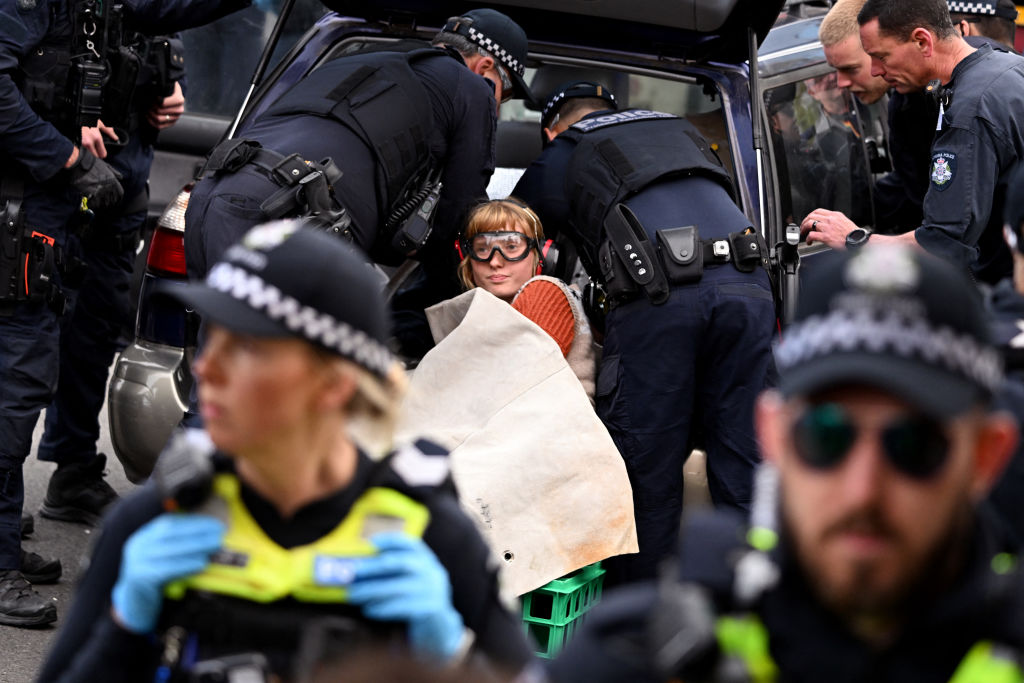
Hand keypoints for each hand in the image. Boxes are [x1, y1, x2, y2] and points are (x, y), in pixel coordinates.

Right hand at [68, 148, 123, 208]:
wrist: (79, 161)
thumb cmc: (92, 163)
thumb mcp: (106, 165)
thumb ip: (114, 172)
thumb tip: (121, 177)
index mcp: (113, 181)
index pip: (120, 195)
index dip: (117, 199)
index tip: (113, 201)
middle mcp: (109, 187)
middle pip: (111, 200)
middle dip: (107, 202)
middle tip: (102, 203)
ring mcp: (100, 190)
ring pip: (103, 203)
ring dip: (100, 205)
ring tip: (96, 203)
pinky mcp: (91, 193)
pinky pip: (94, 203)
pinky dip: (92, 204)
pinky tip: (90, 202)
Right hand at [79, 119, 117, 158]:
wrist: (76, 117)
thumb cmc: (87, 119)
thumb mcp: (99, 123)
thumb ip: (108, 131)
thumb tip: (115, 138)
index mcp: (97, 138)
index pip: (102, 154)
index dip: (103, 154)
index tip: (103, 153)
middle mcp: (89, 142)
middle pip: (95, 155)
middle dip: (97, 153)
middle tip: (97, 148)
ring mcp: (82, 143)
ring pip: (89, 151)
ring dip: (90, 149)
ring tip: (91, 142)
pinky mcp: (77, 142)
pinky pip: (83, 147)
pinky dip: (85, 146)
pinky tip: (86, 140)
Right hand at [111, 514, 225, 633]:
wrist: (133, 607)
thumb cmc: (156, 580)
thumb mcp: (164, 557)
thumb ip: (179, 544)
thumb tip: (210, 534)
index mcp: (144, 536)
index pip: (169, 523)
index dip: (193, 522)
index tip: (214, 523)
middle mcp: (137, 545)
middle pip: (170, 533)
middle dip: (197, 531)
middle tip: (220, 532)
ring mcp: (136, 561)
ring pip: (169, 550)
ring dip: (196, 546)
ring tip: (216, 545)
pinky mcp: (139, 578)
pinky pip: (166, 569)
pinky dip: (186, 565)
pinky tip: (202, 564)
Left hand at [148, 81, 184, 129]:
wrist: (173, 93)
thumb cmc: (168, 88)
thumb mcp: (166, 84)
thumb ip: (160, 86)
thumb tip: (150, 86)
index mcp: (179, 99)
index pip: (162, 103)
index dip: (154, 100)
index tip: (151, 97)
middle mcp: (179, 109)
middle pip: (159, 111)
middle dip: (150, 106)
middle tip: (148, 102)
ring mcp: (176, 117)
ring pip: (158, 119)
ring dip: (150, 113)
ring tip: (148, 108)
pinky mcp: (171, 123)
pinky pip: (159, 126)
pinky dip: (151, 121)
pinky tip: (148, 115)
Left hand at [347, 533, 464, 661]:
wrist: (439, 628)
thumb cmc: (414, 601)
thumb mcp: (408, 582)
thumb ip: (389, 574)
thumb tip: (355, 570)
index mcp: (426, 559)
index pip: (410, 543)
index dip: (390, 540)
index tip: (370, 542)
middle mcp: (432, 571)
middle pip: (401, 563)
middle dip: (373, 566)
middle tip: (352, 573)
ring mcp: (434, 590)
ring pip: (398, 587)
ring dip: (372, 590)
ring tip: (353, 596)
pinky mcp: (432, 608)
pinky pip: (403, 607)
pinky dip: (383, 608)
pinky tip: (368, 610)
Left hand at [800, 209, 858, 248]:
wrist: (858, 241)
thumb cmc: (853, 234)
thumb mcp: (844, 222)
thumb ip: (835, 221)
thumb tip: (826, 224)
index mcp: (835, 215)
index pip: (818, 211)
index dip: (810, 215)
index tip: (808, 220)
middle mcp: (830, 219)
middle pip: (811, 216)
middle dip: (804, 222)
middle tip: (803, 228)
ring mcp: (827, 227)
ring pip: (809, 223)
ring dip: (804, 229)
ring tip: (803, 234)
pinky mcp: (826, 236)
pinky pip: (811, 235)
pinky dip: (808, 239)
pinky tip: (809, 242)